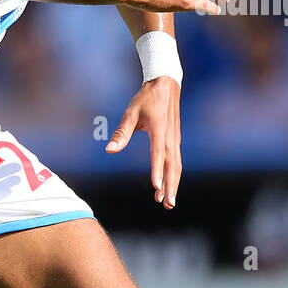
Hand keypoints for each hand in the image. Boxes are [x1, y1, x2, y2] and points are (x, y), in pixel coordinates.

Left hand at [106, 78, 181, 208]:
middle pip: (173, 166)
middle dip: (171, 186)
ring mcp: (176, 138)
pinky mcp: (176, 139)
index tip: (157, 187)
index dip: (157, 171)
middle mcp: (171, 136)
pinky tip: (169, 184)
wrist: (166, 83)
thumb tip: (110, 150)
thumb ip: (122, 132)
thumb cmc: (146, 98)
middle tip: (167, 204)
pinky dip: (174, 174)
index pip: (158, 154)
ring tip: (168, 202)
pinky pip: (177, 160)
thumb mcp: (131, 112)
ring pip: (177, 165)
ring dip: (174, 183)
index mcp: (160, 130)